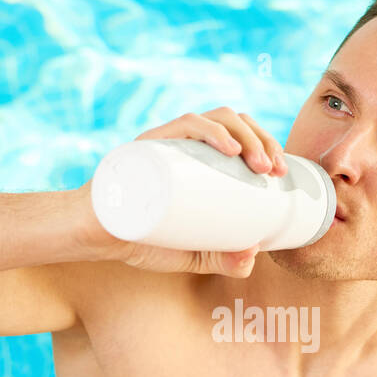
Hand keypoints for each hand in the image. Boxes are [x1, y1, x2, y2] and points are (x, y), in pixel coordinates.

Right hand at [80, 107, 289, 276]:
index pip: (241, 135)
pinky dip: (212, 132)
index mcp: (199, 158)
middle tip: (275, 171)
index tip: (283, 173)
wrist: (93, 237)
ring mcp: (168, 140)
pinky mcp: (150, 143)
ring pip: (216, 117)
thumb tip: (254, 257)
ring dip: (246, 135)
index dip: (267, 145)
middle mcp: (186, 142)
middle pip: (235, 122)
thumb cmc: (142, 239)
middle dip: (263, 140)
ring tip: (260, 164)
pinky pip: (185, 125)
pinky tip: (229, 149)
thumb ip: (223, 260)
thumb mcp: (192, 256)